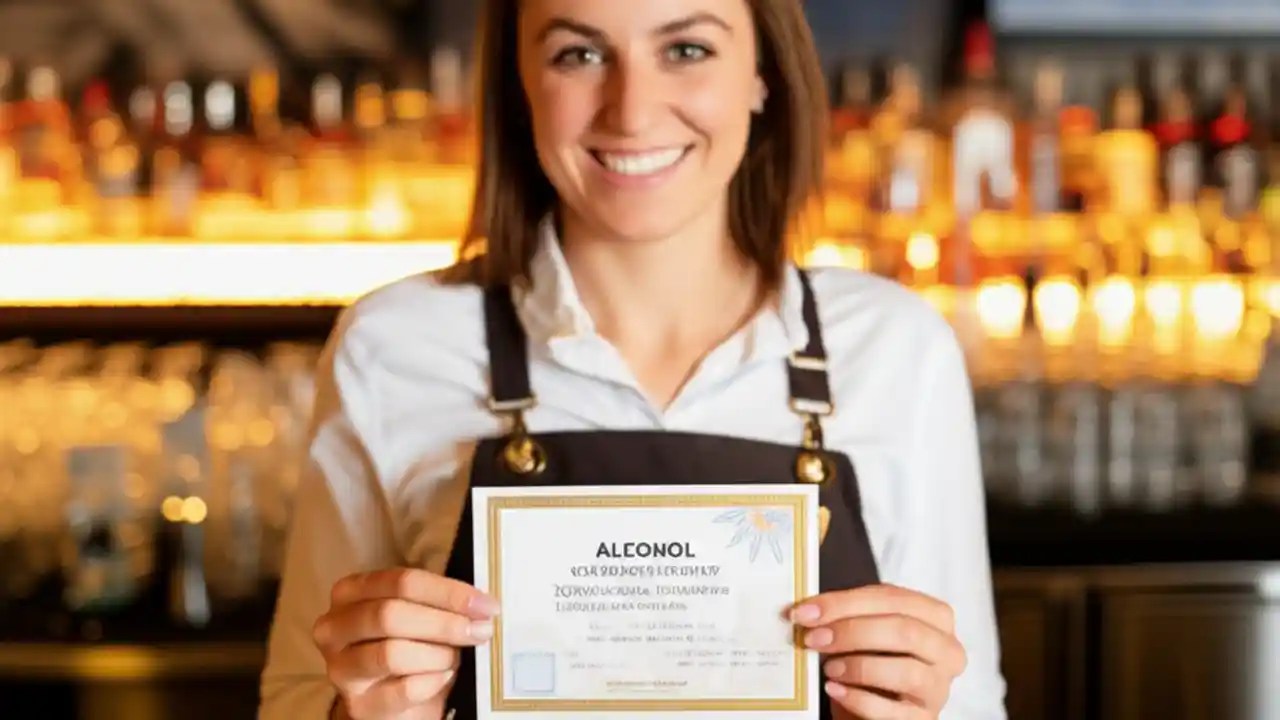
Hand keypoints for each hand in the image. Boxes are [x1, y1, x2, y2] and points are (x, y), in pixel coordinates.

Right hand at [313, 568, 500, 719]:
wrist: (395, 700)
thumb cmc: (410, 645)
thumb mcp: (418, 614)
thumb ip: (440, 603)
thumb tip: (482, 605)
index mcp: (350, 592)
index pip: (400, 581)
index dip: (447, 592)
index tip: (485, 605)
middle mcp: (334, 627)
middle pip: (391, 614)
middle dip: (444, 623)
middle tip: (480, 631)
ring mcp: (341, 668)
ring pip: (392, 653)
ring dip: (437, 654)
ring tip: (455, 658)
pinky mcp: (358, 704)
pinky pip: (402, 690)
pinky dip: (432, 682)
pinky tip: (444, 677)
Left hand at [790, 584, 966, 718]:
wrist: (875, 705)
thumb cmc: (872, 657)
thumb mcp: (866, 630)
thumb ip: (846, 614)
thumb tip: (809, 609)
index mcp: (936, 616)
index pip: (893, 598)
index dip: (845, 602)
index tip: (807, 611)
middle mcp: (947, 650)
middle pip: (904, 631)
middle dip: (852, 631)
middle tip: (814, 638)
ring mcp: (939, 687)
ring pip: (906, 671)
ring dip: (859, 666)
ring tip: (829, 668)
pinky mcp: (924, 718)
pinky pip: (894, 711)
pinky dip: (859, 699)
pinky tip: (835, 690)